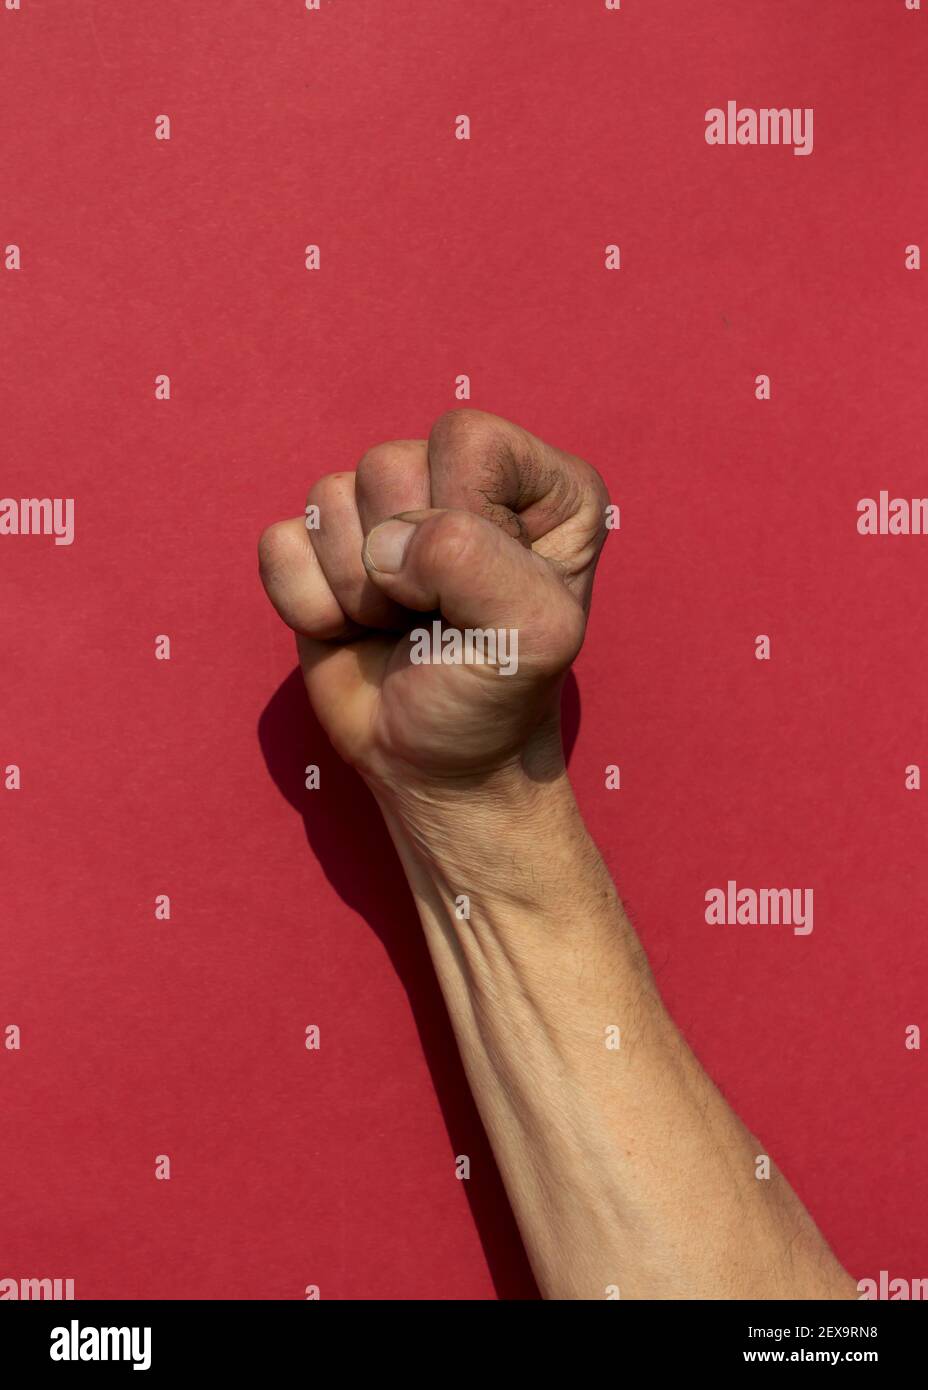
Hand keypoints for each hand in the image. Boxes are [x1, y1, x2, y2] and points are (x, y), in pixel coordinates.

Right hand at [258, 409, 608, 787]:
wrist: (438, 767)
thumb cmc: (496, 699)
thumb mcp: (531, 636)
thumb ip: (473, 562)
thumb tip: (381, 547)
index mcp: (544, 487)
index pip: (466, 441)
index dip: (460, 519)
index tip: (482, 593)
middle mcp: (465, 482)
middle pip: (387, 462)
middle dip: (403, 564)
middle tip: (433, 618)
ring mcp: (388, 511)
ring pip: (329, 497)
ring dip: (358, 590)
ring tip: (400, 626)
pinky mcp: (322, 549)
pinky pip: (280, 542)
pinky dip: (308, 604)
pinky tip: (352, 631)